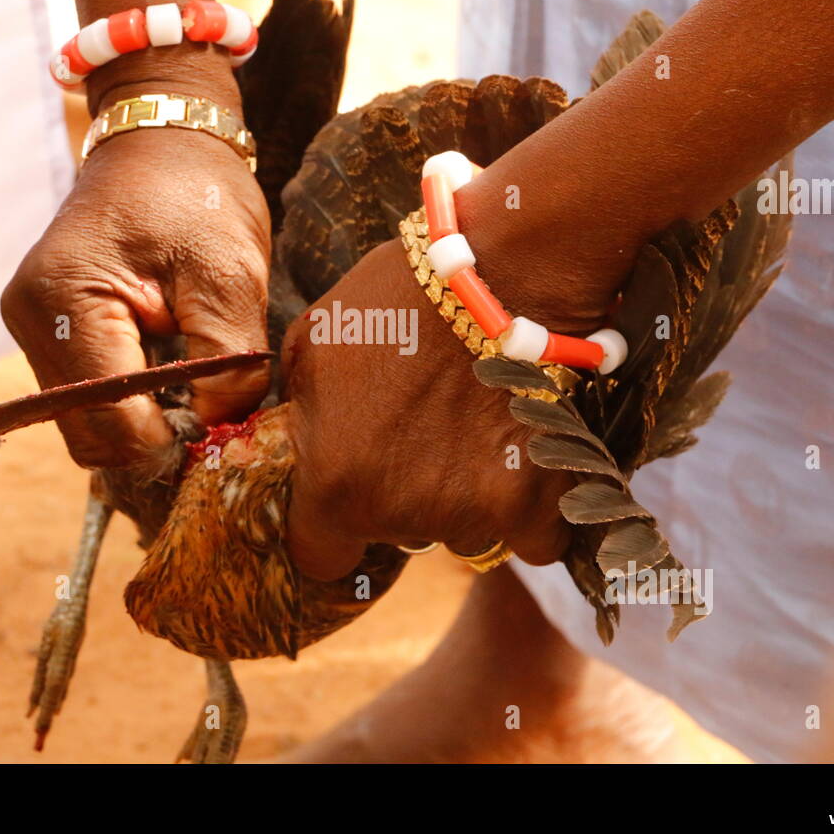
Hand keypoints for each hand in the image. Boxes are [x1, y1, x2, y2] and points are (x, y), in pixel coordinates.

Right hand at [2, 87, 271, 465]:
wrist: (162, 141)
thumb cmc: (198, 195)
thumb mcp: (232, 274)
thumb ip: (229, 362)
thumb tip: (216, 431)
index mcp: (65, 298)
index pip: (108, 415)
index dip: (168, 442)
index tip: (220, 435)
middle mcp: (31, 319)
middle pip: (87, 433)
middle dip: (153, 442)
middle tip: (213, 423)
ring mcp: (32, 328)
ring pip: (85, 422)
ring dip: (143, 424)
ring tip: (196, 392)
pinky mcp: (48, 333)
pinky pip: (86, 398)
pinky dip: (131, 404)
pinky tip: (171, 376)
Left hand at [280, 241, 579, 580]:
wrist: (502, 276)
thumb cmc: (399, 298)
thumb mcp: (313, 340)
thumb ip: (299, 408)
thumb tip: (300, 437)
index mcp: (334, 485)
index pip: (320, 556)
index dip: (333, 531)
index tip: (352, 498)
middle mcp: (398, 515)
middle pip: (398, 536)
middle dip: (404, 497)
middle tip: (423, 432)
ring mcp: (469, 515)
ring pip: (465, 534)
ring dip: (466, 499)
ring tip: (475, 426)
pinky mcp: (532, 503)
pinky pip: (533, 537)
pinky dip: (534, 511)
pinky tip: (527, 458)